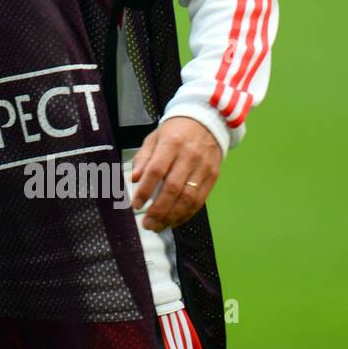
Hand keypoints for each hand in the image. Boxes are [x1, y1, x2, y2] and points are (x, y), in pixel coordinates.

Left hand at [129, 116, 221, 231]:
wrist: (207, 121)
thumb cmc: (176, 131)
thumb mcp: (154, 137)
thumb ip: (143, 158)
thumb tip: (134, 179)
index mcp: (171, 144)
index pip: (156, 170)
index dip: (145, 190)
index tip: (136, 205)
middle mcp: (189, 156)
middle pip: (173, 188)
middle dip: (158, 210)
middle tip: (147, 224)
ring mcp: (203, 167)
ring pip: (188, 198)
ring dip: (172, 216)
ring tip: (158, 226)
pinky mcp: (213, 176)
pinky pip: (200, 200)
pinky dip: (186, 214)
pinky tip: (174, 221)